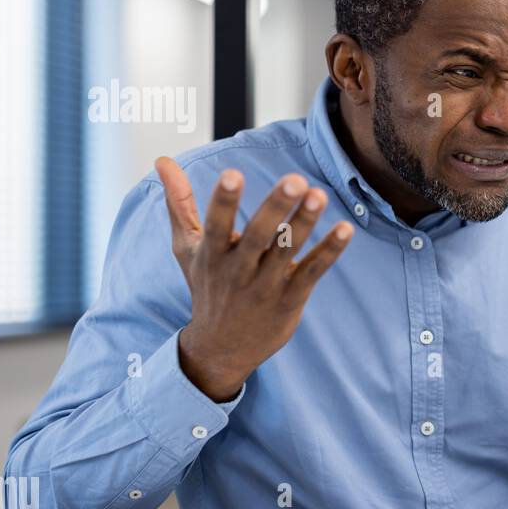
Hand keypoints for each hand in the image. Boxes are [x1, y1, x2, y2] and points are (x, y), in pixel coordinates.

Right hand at [155, 157, 353, 401]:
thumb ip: (180, 204)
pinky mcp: (290, 298)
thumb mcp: (188, 248)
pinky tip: (346, 228)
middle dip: (276, 207)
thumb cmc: (207, 286)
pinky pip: (312, 272)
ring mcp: (266, 286)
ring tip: (320, 194)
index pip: (216, 225)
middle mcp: (238, 270)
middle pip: (258, 236)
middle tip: (295, 179)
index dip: (224, 201)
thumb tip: (162, 159)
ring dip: (305, 223)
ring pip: (287, 251)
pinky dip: (329, 251)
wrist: (222, 349)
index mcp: (212, 255)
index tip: (233, 173)